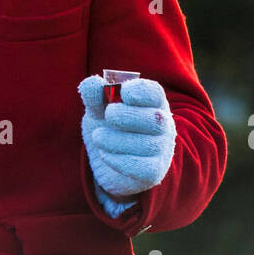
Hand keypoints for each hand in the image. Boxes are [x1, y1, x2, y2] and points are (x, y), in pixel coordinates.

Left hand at [78, 75, 175, 199]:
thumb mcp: (99, 109)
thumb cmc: (110, 127)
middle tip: (108, 115)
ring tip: (98, 137)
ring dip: (115, 139)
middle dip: (127, 115)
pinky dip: (118, 160)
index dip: (140, 90)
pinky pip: (141, 167)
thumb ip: (94, 96)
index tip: (123, 91)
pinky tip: (105, 154)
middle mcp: (163, 124)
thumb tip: (91, 83)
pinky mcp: (154, 171)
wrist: (108, 162)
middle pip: (155, 119)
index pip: (154, 93)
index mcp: (152, 102)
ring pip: (145, 144)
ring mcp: (161, 149)